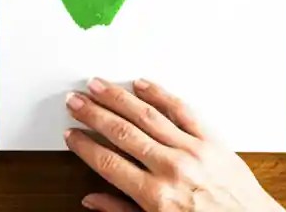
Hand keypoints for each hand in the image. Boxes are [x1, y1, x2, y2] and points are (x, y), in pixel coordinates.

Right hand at [65, 78, 284, 211]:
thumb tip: (92, 201)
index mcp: (156, 197)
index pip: (108, 163)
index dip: (85, 146)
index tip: (72, 133)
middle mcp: (172, 169)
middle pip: (122, 133)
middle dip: (93, 114)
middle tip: (75, 101)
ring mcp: (194, 151)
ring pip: (147, 115)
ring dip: (118, 98)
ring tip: (99, 85)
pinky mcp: (213, 141)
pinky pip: (183, 110)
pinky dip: (161, 94)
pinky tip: (142, 84)